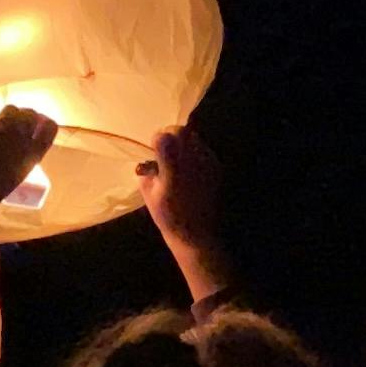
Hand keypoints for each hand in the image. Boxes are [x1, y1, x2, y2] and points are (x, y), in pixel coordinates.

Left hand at [0, 106, 59, 217]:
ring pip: (12, 109)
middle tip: (21, 122)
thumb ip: (26, 154)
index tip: (40, 125)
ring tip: (6, 124)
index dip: (45, 124)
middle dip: (28, 116)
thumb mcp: (21, 172)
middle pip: (30, 113)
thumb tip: (25, 139)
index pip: (49, 126)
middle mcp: (20, 137)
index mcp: (34, 152)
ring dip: (11, 114)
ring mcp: (1, 130)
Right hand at [138, 125, 239, 305]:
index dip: (157, 140)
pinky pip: (204, 150)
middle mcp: (193, 160)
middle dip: (171, 137)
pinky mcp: (218, 167)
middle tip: (165, 153)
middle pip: (181, 131)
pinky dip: (196, 154)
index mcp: (173, 168)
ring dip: (184, 144)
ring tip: (178, 163)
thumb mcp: (149, 195)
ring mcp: (208, 162)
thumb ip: (147, 170)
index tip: (154, 150)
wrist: (198, 235)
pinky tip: (191, 171)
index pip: (165, 136)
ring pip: (194, 138)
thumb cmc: (169, 217)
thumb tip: (150, 157)